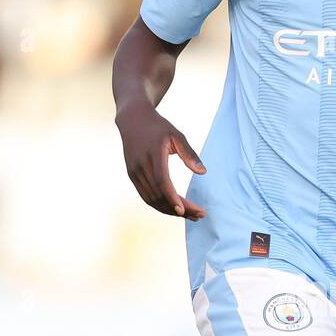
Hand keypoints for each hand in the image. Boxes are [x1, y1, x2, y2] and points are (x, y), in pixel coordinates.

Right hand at [115, 99, 206, 217]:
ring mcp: (134, 172)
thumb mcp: (176, 135)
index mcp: (153, 154)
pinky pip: (146, 196)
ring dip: (170, 210)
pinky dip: (160, 205)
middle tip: (199, 216)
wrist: (132, 120)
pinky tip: (175, 209)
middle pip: (158, 194)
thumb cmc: (158, 127)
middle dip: (178, 209)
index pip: (161, 181)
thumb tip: (203, 172)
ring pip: (151, 199)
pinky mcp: (132, 176)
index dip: (172, 198)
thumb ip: (189, 153)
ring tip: (191, 215)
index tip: (184, 211)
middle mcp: (140, 165)